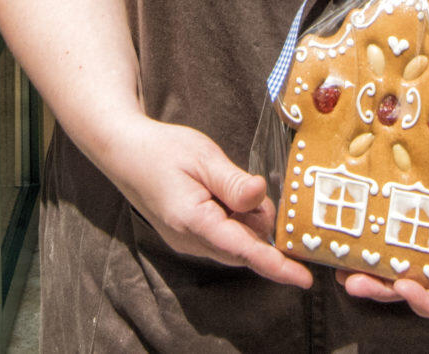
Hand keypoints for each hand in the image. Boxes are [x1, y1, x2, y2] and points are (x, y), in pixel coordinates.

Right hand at [98, 117, 312, 287]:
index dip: (277, 265)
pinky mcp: (188, 238)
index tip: (304, 279)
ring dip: (243, 219)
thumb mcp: (202, 156)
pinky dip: (232, 220)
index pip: (244, 249)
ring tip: (222, 184)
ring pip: (236, 243)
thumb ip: (233, 183)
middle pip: (245, 247)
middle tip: (243, 184)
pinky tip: (217, 194)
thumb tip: (261, 197)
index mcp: (194, 221)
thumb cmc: (161, 149)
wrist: (123, 151)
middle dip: (257, 221)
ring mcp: (187, 242)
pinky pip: (224, 238)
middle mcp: (190, 241)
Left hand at [337, 146, 428, 317]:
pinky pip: (390, 228)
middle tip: (353, 282)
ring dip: (368, 269)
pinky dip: (368, 234)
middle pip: (414, 286)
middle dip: (383, 288)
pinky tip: (344, 231)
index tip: (405, 288)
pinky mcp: (413, 210)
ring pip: (395, 262)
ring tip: (339, 267)